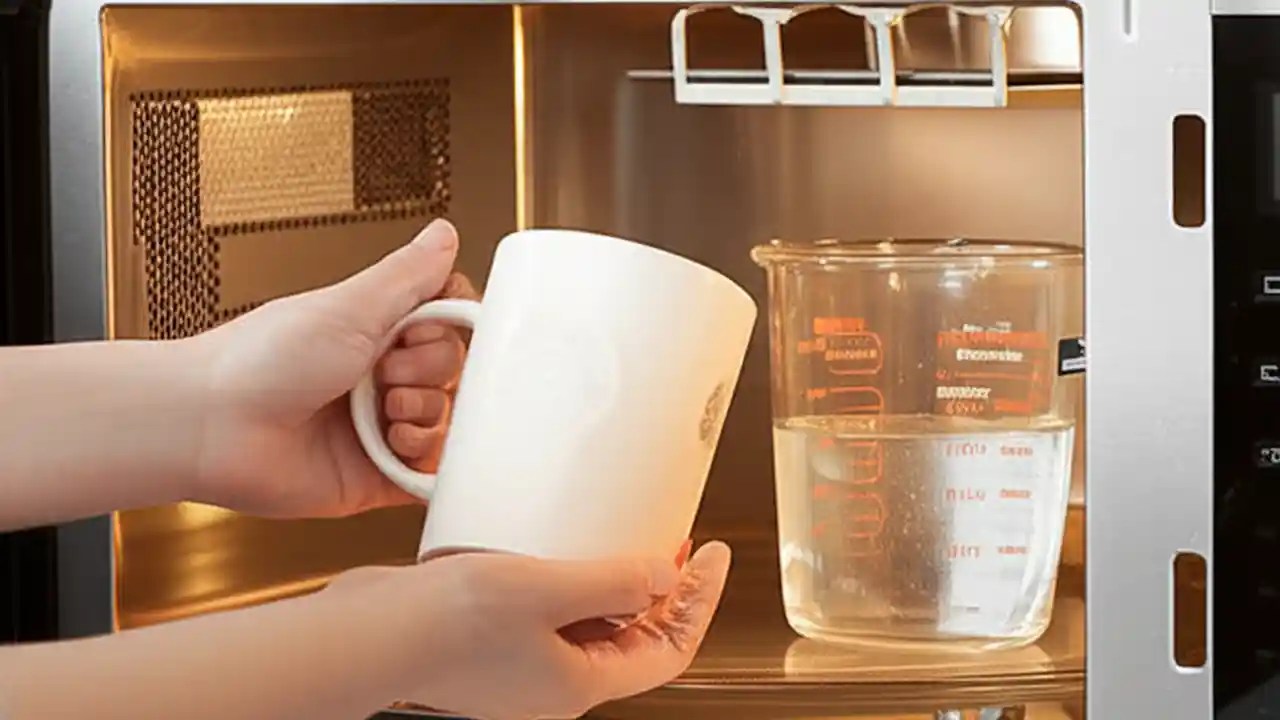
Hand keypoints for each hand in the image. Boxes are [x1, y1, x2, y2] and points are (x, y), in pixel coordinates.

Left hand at [190, 219, 474, 516]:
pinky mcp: (376, 475)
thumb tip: (445, 233)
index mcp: (372, 329)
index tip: (423, 323)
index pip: (445, 319)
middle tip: (385, 369)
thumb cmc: (259, 361)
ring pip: (446, 416)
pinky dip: (423, 456)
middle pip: (452, 368)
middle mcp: (378, 376)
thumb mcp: (348, 305)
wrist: (213, 428)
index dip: (449, 322)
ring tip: (384, 411)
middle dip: (430, 369)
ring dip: (425, 411)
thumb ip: (407, 275)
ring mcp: (378, 426)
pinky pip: (428, 472)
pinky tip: (392, 441)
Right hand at [322, 541, 731, 719]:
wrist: (367, 634)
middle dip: (663, 590)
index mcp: (578, 683)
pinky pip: (550, 607)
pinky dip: (569, 576)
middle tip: (677, 541)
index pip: (669, 649)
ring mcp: (522, 660)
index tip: (712, 555)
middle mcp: (553, 678)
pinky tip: (561, 540)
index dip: (700, 601)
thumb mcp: (549, 591)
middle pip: (634, 637)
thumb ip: (615, 582)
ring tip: (628, 533)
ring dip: (615, 580)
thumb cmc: (445, 626)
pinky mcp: (492, 637)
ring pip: (592, 621)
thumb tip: (664, 575)